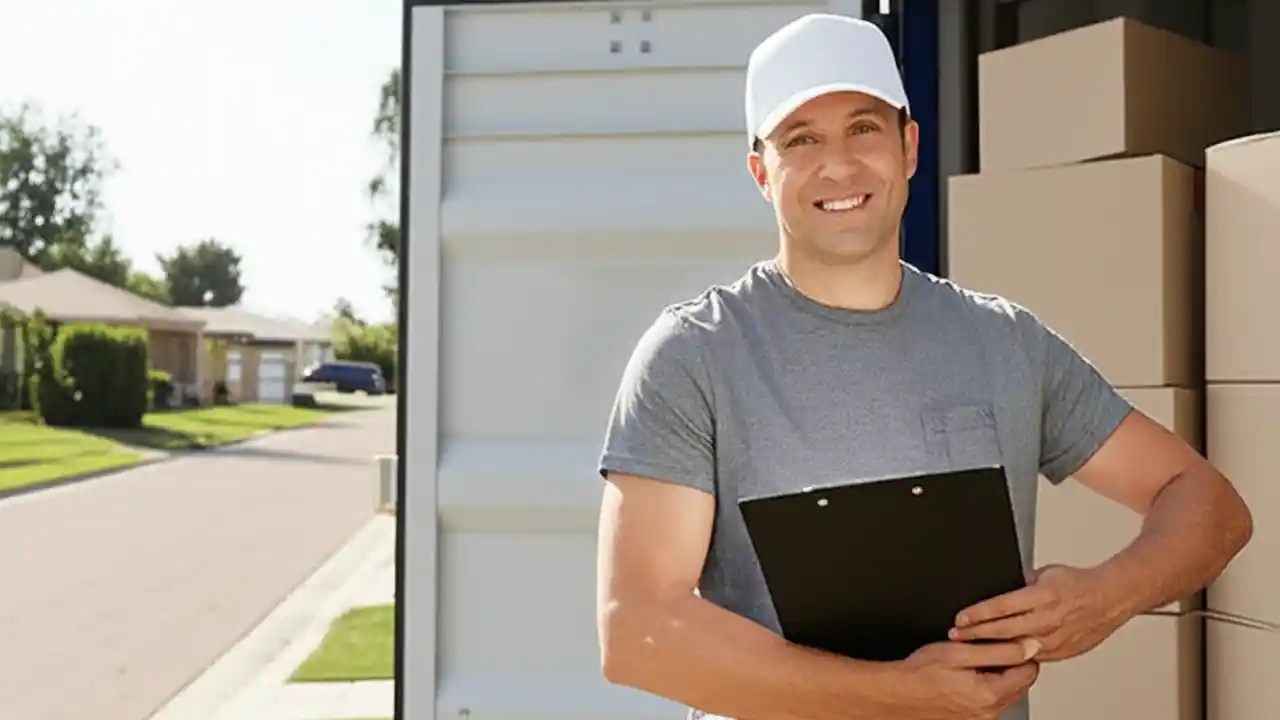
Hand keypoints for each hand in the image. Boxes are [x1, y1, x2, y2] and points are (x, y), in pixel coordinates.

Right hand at [889, 640, 1040, 718]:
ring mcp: (981, 718)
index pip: (1030, 671)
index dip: (1020, 651)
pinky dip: (987, 687)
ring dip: (999, 676)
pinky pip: (991, 702)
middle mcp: (990, 712)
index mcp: (991, 694)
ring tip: (973, 662)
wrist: (898, 693)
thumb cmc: (922, 672)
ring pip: (1007, 693)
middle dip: (1011, 664)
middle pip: (1021, 684)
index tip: (1005, 641)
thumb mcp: (961, 652)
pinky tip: (967, 677)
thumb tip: (1029, 646)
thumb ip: (1000, 650)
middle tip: (988, 649)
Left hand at [948, 564, 1134, 661]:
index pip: (1002, 606)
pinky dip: (1012, 657)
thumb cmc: (1078, 584)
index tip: (960, 618)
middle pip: (1003, 629)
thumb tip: (997, 584)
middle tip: (956, 635)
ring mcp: (1054, 638)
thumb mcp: (1045, 573)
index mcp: (1042, 596)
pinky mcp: (1060, 652)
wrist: (1110, 599)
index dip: (977, 614)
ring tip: (970, 647)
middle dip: (975, 633)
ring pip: (1015, 647)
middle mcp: (1048, 619)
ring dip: (990, 648)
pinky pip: (1030, 657)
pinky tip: (996, 656)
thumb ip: (1020, 582)